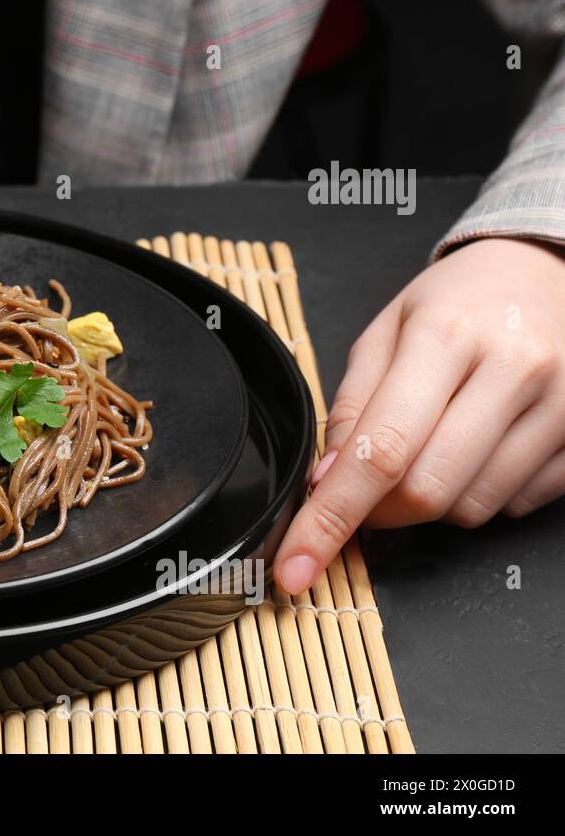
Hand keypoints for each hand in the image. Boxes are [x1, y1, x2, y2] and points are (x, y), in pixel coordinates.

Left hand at [274, 236, 564, 594]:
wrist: (547, 270)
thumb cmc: (459, 302)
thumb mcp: (387, 330)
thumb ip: (354, 404)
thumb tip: (326, 481)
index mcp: (445, 336)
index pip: (378, 450)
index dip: (332, 518)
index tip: (297, 565)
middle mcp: (513, 369)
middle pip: (428, 490)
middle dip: (380, 510)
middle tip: (365, 489)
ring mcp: (562, 404)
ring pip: (473, 507)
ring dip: (433, 501)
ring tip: (433, 446)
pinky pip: (518, 504)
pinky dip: (482, 492)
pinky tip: (479, 447)